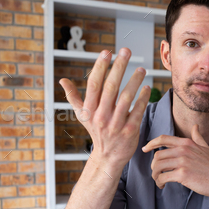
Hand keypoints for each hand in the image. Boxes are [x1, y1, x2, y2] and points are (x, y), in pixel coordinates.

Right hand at [60, 48, 149, 168]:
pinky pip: (137, 111)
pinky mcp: (130, 131)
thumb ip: (73, 97)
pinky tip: (146, 88)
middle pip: (110, 87)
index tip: (106, 52)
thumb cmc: (97, 132)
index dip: (100, 67)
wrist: (108, 157)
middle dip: (119, 67)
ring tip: (141, 69)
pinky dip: (142, 98)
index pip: (94, 84)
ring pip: (126, 98)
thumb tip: (62, 80)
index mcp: (89, 110)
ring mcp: (115, 124)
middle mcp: (101, 116)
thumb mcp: (83, 116)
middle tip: (126, 51)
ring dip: (134, 81)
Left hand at [142, 125, 208, 198]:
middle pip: (157, 155)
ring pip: (157, 166)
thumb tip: (195, 126)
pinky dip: (159, 182)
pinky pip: (163, 177)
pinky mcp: (183, 175)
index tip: (144, 149)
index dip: (151, 143)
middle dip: (153, 166)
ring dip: (155, 175)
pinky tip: (163, 186)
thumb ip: (198, 137)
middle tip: (157, 173)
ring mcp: (183, 162)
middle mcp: (183, 150)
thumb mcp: (206, 148)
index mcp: (187, 143)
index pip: (163, 139)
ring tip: (159, 181)